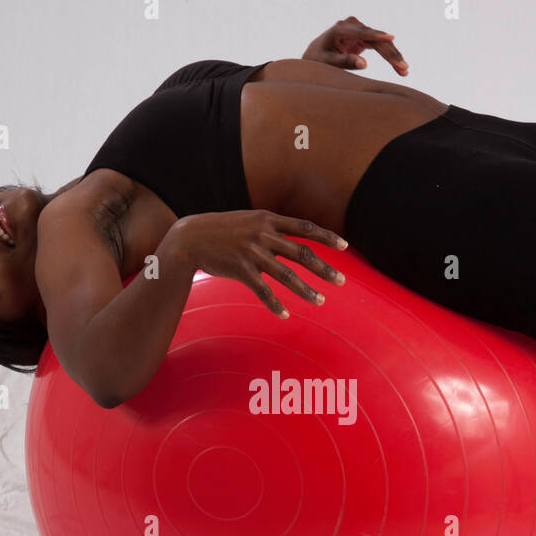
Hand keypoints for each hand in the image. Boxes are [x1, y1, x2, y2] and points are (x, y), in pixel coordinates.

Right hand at [166, 211, 347, 318]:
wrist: (190, 238)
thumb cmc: (223, 230)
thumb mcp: (249, 220)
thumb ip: (272, 227)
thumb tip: (295, 236)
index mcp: (268, 220)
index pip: (305, 227)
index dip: (326, 237)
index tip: (345, 246)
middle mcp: (263, 235)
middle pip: (302, 253)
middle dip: (324, 268)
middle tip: (341, 281)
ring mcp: (251, 252)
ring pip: (286, 275)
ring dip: (305, 290)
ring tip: (321, 301)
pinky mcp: (240, 270)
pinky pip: (262, 290)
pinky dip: (274, 304)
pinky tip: (285, 315)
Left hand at [303, 16, 408, 75]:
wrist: (316, 54)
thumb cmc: (319, 60)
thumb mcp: (328, 63)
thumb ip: (344, 62)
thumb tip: (364, 64)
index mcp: (340, 29)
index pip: (362, 32)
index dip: (377, 36)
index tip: (391, 37)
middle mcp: (352, 25)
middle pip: (376, 38)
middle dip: (390, 54)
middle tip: (403, 67)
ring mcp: (360, 29)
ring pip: (382, 42)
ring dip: (393, 56)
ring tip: (404, 70)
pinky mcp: (365, 36)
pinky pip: (380, 45)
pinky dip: (390, 56)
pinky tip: (400, 67)